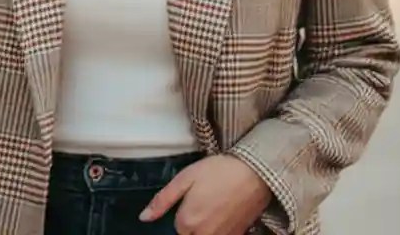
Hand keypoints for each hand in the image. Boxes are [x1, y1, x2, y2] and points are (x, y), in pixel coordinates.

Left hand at [140, 155, 270, 234]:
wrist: (256, 172)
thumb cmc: (218, 171)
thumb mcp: (185, 178)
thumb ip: (162, 200)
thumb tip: (143, 218)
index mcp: (187, 222)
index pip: (178, 226)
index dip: (184, 211)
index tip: (194, 197)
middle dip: (195, 222)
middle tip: (208, 201)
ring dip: (208, 227)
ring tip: (218, 206)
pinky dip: (222, 229)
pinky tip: (228, 213)